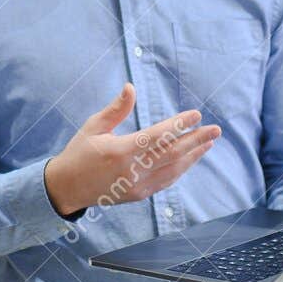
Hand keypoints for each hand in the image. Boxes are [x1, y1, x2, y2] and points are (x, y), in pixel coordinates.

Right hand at [44, 83, 221, 215]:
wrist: (67, 187)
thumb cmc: (79, 152)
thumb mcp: (93, 126)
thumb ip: (116, 109)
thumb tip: (131, 87)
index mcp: (120, 151)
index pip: (157, 136)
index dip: (179, 125)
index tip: (196, 115)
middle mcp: (132, 170)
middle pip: (172, 153)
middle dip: (196, 140)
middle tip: (215, 130)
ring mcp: (138, 185)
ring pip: (173, 169)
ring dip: (193, 155)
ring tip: (208, 143)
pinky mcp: (139, 194)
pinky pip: (166, 181)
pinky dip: (181, 169)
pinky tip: (190, 159)